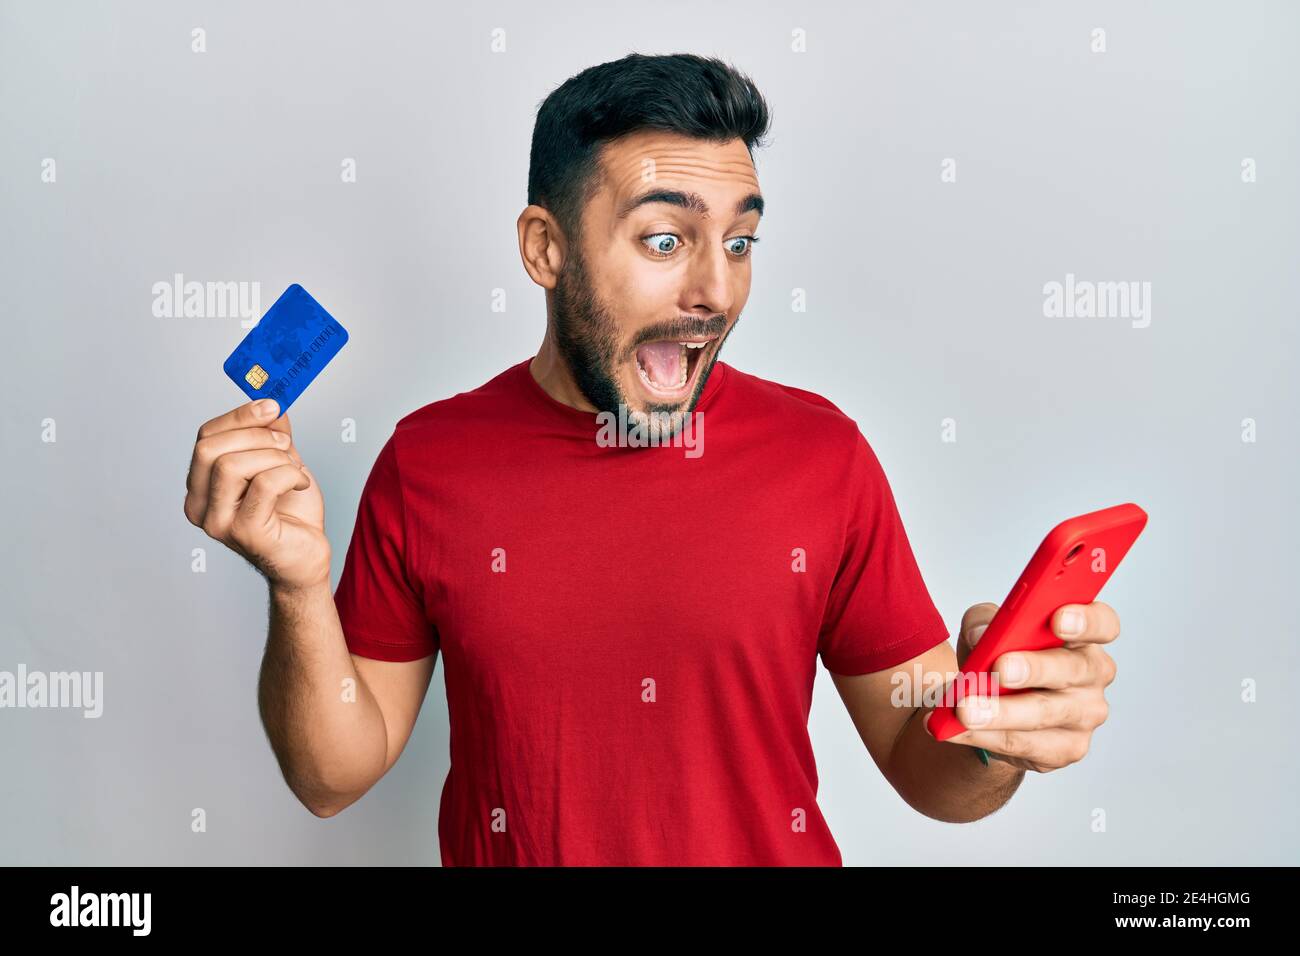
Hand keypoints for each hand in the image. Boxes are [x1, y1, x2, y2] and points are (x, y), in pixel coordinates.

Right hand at [183, 399, 330, 589]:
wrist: (305, 558)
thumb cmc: (289, 515)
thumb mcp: (279, 463)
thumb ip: (270, 435)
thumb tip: (271, 402)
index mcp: (200, 486)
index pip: (205, 437)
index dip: (239, 416)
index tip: (272, 406)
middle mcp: (199, 506)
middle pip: (209, 448)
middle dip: (255, 435)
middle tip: (286, 443)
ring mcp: (218, 522)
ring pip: (232, 465)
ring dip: (274, 458)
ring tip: (294, 470)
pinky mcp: (244, 532)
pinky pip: (264, 484)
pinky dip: (289, 475)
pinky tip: (300, 484)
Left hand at [924, 601, 1119, 772]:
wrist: (988, 705)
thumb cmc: (997, 656)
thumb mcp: (986, 629)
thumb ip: (984, 622)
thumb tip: (981, 635)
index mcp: (1081, 635)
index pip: (1102, 623)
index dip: (1086, 621)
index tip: (1058, 619)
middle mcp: (1092, 674)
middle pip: (1074, 669)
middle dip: (1035, 668)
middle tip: (1000, 668)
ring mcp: (1084, 714)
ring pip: (1045, 713)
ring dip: (1001, 712)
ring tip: (965, 709)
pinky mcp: (1066, 748)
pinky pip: (1025, 743)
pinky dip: (986, 736)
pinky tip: (959, 730)